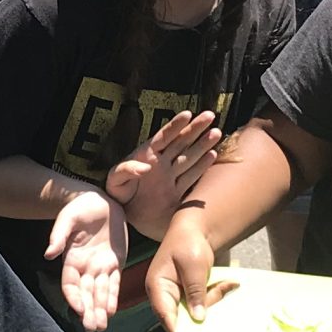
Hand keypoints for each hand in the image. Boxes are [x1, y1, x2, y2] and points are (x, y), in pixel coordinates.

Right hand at [47, 190, 129, 331]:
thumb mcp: (67, 219)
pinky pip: (114, 284)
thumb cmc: (79, 209)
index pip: (71, 284)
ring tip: (100, 326)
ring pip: (100, 293)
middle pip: (86, 294)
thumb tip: (48, 254)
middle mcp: (85, 268)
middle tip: (91, 327)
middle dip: (88, 311)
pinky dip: (112, 298)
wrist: (99, 202)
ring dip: (100, 310)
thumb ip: (58, 236)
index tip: (78, 309)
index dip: (74, 298)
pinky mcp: (114, 263)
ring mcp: (100, 267)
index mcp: (71, 260)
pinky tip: (111, 311)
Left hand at [104, 111, 220, 220]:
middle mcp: (162, 163)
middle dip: (195, 129)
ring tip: (216, 132)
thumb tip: (145, 167)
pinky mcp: (177, 193)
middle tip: (210, 115)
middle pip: (181, 142)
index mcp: (146, 156)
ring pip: (190, 157)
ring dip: (203, 145)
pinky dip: (202, 166)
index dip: (175, 126)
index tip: (188, 114)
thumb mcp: (115, 181)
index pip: (163, 137)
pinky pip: (191, 177)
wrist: (125, 216)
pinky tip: (213, 155)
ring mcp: (171, 177)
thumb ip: (126, 171)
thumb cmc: (117, 194)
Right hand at [145, 210, 234, 331]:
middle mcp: (165, 296)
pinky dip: (216, 295)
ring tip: (227, 283)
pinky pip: (204, 304)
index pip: (165, 315)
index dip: (179, 329)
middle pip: (183, 317)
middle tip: (220, 292)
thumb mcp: (194, 266)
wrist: (196, 230)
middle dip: (205, 308)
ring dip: (213, 299)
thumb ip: (195, 291)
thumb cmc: (189, 243)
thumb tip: (198, 318)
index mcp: (158, 287)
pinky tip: (227, 283)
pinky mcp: (190, 295)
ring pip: (197, 311)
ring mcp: (178, 296)